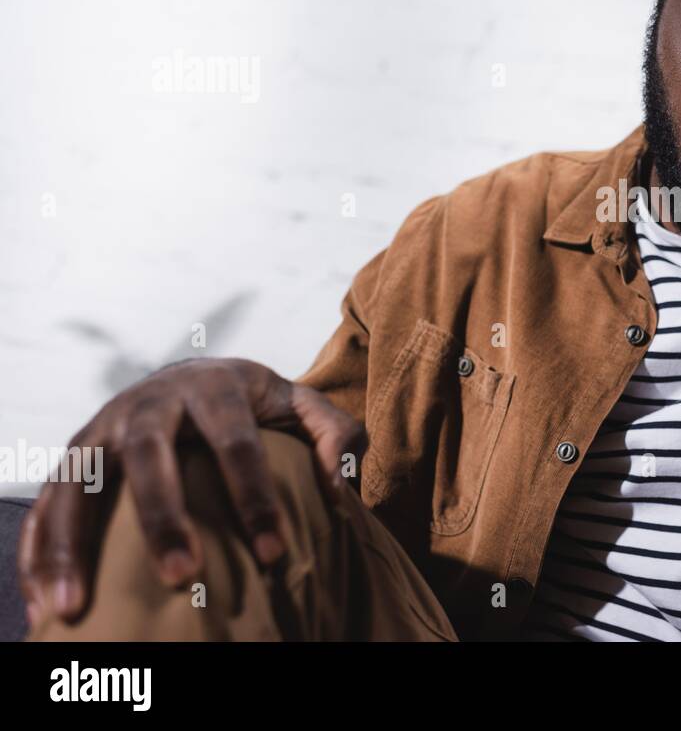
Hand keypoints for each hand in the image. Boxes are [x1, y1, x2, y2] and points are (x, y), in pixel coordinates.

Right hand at [17, 358, 364, 624]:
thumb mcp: (302, 405)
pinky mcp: (76, 453)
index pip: (236, 442)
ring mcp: (105, 424)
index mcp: (214, 385)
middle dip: (162, 517)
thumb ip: (336, 434)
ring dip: (71, 544)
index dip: (255, 497)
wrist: (192, 375)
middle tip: (184, 575)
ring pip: (79, 480)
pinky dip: (39, 552)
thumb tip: (338, 486)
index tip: (275, 552)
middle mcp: (151, 399)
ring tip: (73, 608)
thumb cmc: (255, 404)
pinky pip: (48, 503)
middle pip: (150, 455)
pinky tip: (47, 605)